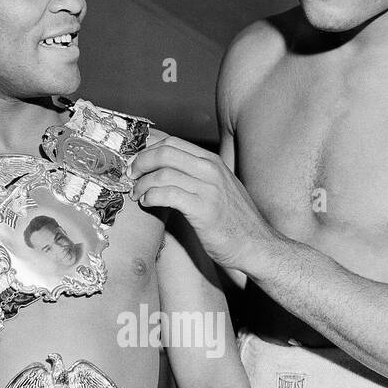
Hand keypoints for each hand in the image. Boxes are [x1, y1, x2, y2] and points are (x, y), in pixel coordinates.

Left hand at [130, 135, 276, 272]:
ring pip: (162, 173)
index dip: (148, 151)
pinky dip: (150, 197)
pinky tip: (146, 204)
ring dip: (142, 184)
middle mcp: (210, 169)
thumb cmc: (234, 222)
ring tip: (136, 195)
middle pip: (164, 152)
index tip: (136, 164)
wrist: (256, 245)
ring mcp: (208, 188)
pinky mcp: (203, 209)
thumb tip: (163, 170)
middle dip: (140, 163)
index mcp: (212, 161)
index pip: (172, 142)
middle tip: (131, 177)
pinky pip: (167, 194)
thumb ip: (196, 176)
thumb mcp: (218, 188)